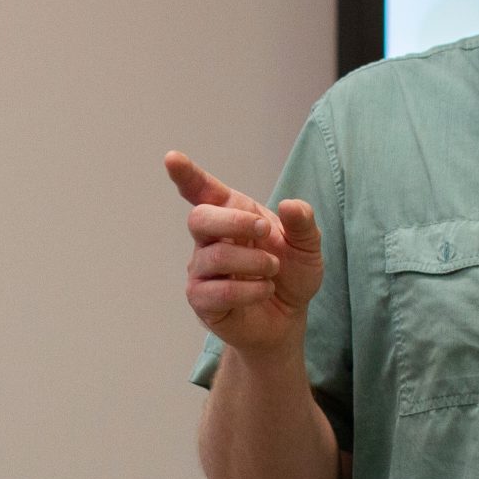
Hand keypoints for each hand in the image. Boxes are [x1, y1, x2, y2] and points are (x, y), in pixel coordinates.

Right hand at [165, 151, 322, 358]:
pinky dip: (248, 290)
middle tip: (266, 231)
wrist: (288, 319)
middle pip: (199, 218)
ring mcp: (202, 270)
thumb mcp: (307, 247)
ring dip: (252, 261)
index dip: (186, 175)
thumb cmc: (290, 275)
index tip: (172, 158)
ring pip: (213, 256)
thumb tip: (290, 204)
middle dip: (234, 221)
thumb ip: (302, 224)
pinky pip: (216, 291)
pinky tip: (264, 290)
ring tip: (273, 271)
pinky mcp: (202, 301)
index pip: (202, 191)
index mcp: (232, 215)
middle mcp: (210, 239)